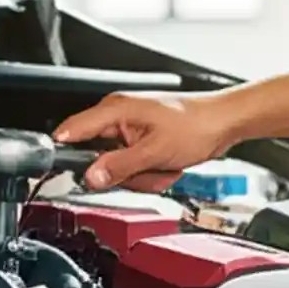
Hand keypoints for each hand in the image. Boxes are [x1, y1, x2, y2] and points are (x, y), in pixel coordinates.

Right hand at [54, 91, 235, 191]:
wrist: (224, 124)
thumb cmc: (197, 125)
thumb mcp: (155, 151)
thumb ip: (120, 166)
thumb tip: (91, 177)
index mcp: (115, 110)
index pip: (71, 131)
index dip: (63, 153)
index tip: (65, 174)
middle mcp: (119, 119)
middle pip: (98, 160)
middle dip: (124, 174)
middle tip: (146, 169)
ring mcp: (131, 133)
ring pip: (118, 170)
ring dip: (142, 176)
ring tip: (163, 166)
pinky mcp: (142, 144)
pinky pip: (135, 170)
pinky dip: (152, 174)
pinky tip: (167, 166)